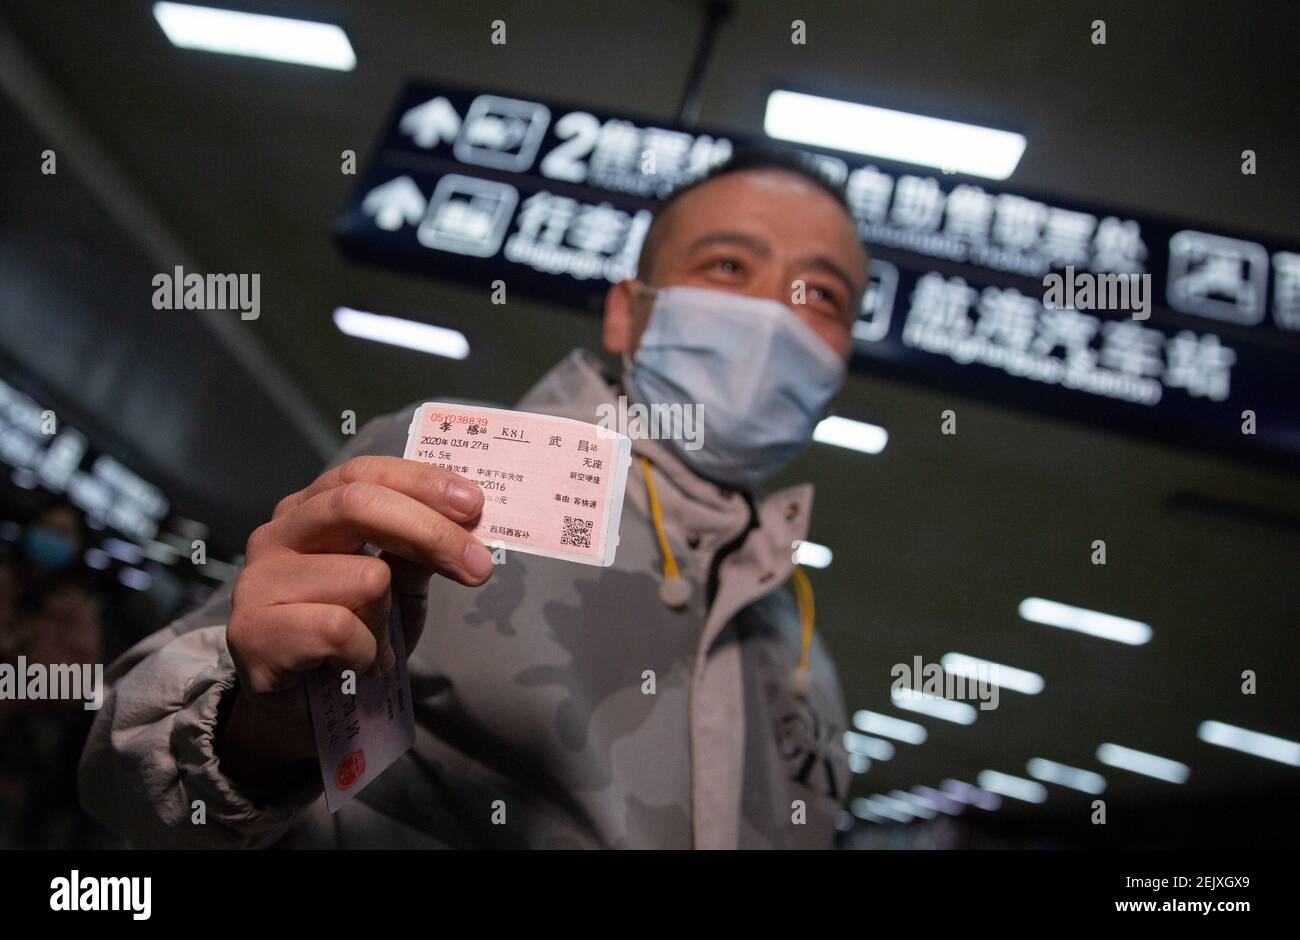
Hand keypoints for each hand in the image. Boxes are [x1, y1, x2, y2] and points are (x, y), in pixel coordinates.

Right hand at [218, 456, 492, 783]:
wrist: (296, 713)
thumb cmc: (347, 638)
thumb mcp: (394, 586)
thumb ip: (417, 548)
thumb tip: (468, 517)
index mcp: (309, 509)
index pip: (364, 473)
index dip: (420, 482)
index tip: (475, 504)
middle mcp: (277, 533)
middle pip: (358, 504)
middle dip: (429, 532)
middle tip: (479, 568)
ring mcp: (259, 580)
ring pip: (364, 577)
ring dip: (389, 621)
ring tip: (376, 643)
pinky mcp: (254, 630)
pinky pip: (341, 629)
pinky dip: (366, 653)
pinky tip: (357, 665)